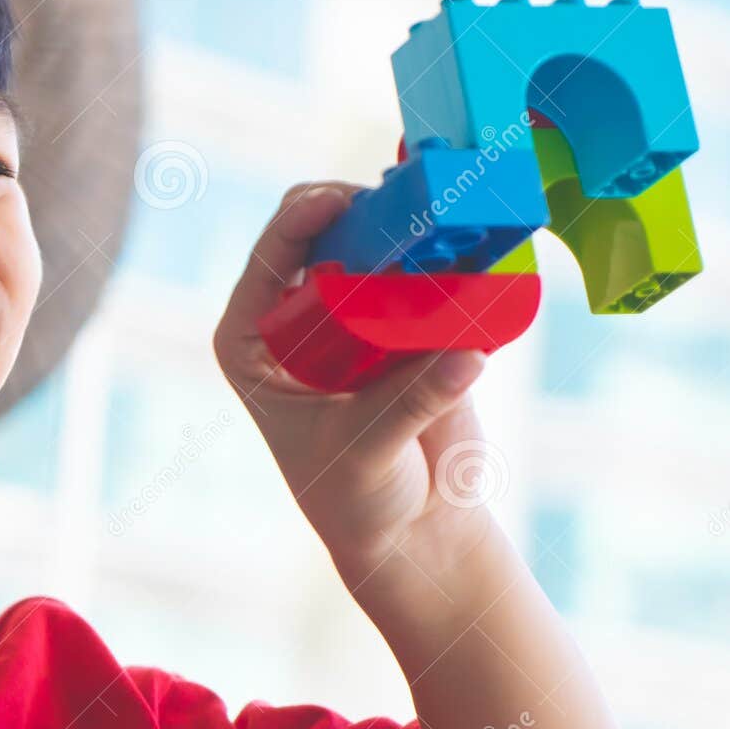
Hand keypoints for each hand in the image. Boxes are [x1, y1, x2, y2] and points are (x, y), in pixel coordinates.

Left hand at [211, 182, 500, 604]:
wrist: (412, 528)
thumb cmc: (358, 498)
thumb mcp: (365, 451)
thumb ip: (409, 402)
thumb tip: (463, 354)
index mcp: (253, 339)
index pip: (269, 257)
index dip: (300, 220)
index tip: (340, 200)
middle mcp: (299, 316)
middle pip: (326, 235)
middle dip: (365, 212)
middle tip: (408, 207)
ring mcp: (356, 313)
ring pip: (381, 244)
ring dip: (413, 225)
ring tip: (448, 216)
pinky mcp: (411, 322)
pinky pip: (430, 272)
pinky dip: (451, 252)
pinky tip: (476, 236)